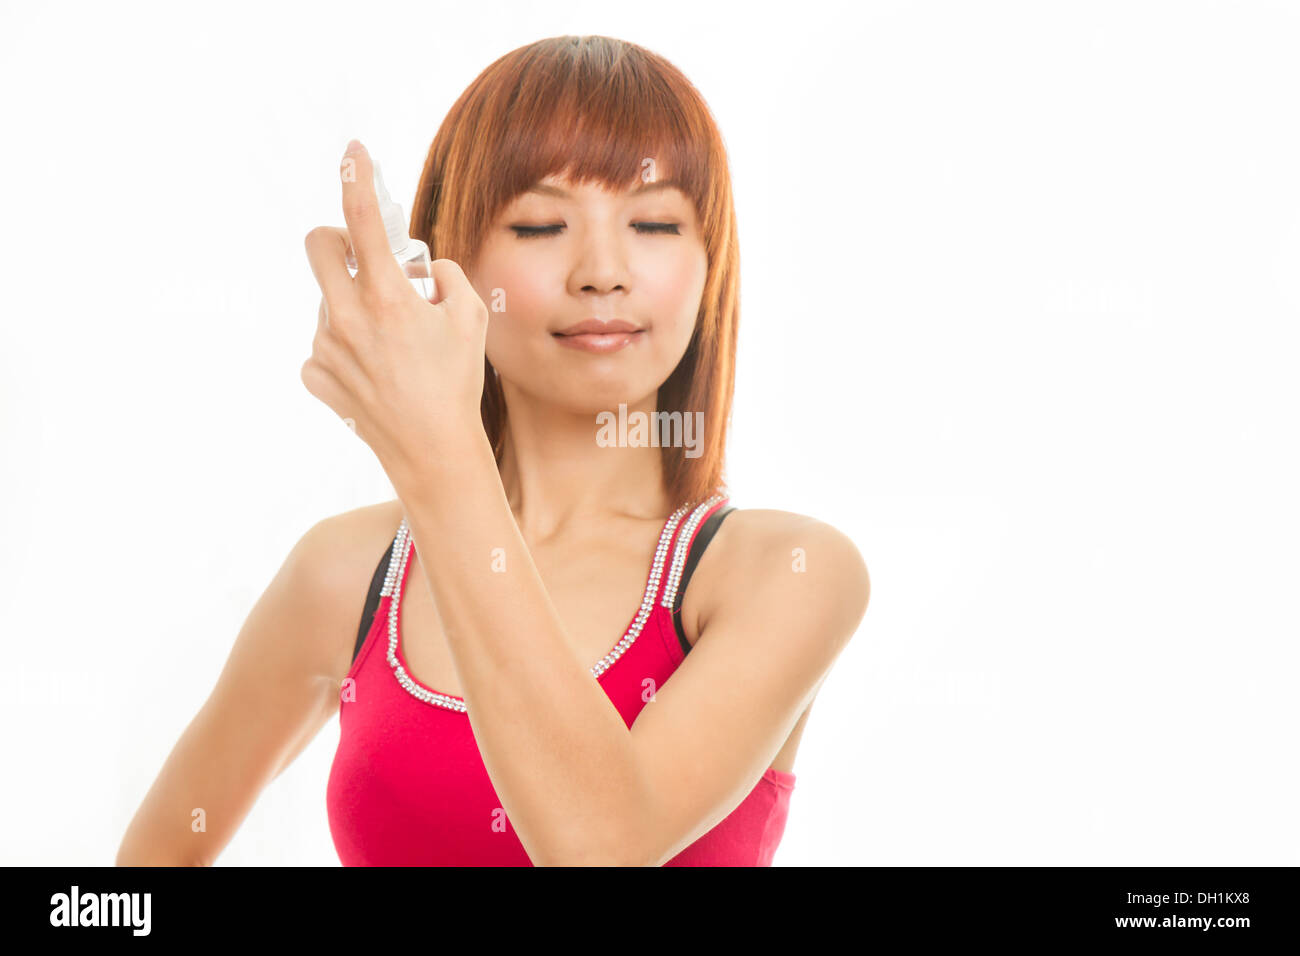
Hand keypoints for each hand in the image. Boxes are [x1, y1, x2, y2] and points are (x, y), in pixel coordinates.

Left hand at [301, 139, 487, 478]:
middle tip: (366, 257)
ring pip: (328, 300)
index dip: (357, 175)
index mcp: (387, 296)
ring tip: (392, 343)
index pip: (364, 218)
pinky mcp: (315, 374)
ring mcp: (326, 347)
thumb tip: (420, 267)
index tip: (354, 150)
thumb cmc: (458, 383)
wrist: (433, 450)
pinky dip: (347, 347)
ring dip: (354, 305)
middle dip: (338, 238)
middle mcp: (347, 317)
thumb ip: (445, 275)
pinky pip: (325, 343)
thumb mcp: (471, 318)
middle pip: (317, 245)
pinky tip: (375, 370)